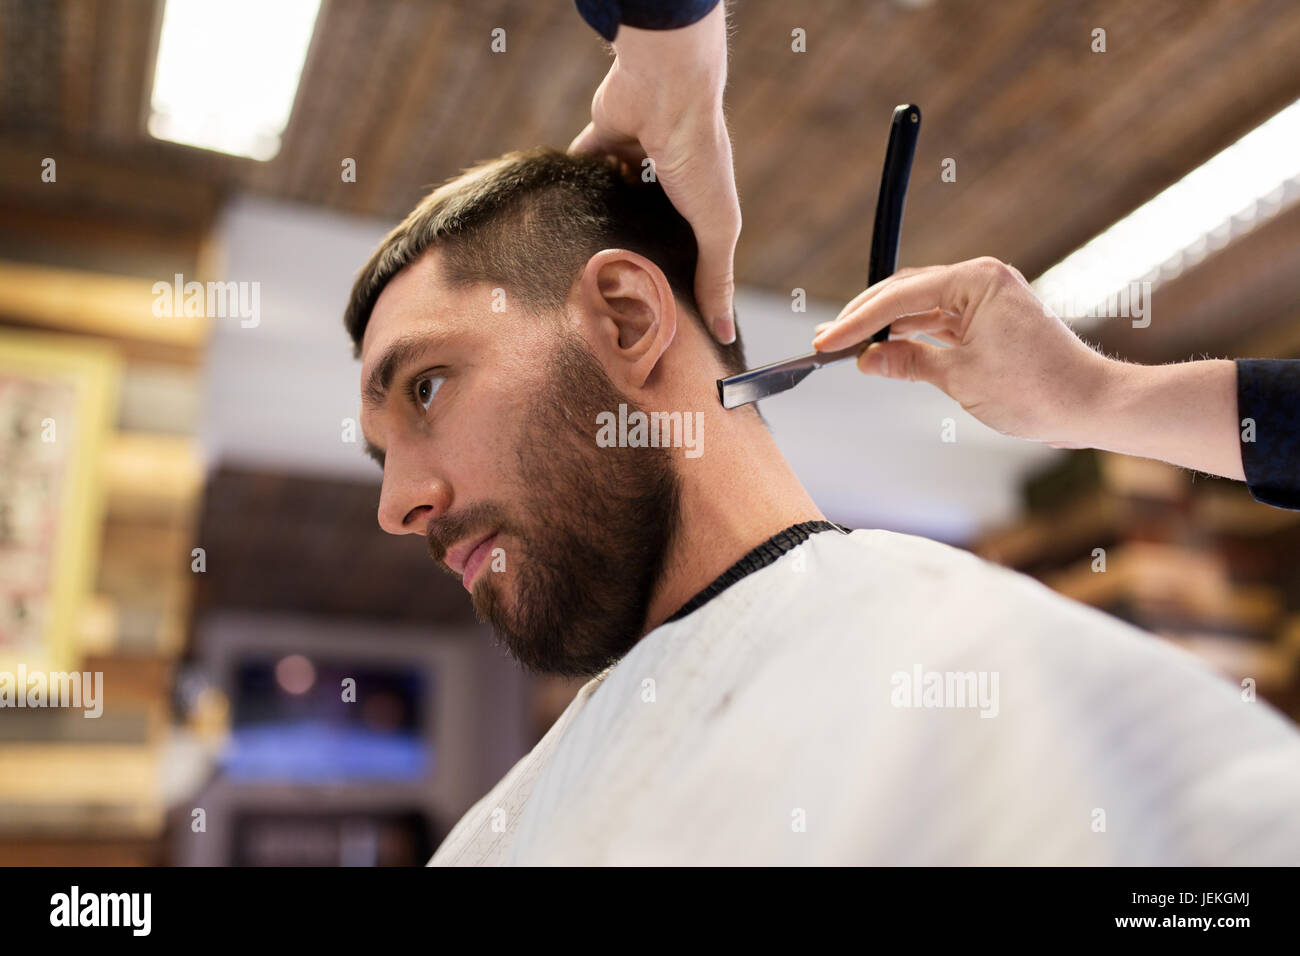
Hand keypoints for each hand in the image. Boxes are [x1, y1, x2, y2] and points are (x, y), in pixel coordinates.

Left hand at [569, 3, 738, 343]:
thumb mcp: (716, 225)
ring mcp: (634, 158)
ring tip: (577, 262)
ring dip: (600, 222)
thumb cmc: (698, 156)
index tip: (656, 311)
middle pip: (646, 227)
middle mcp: (667, 181)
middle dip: (632, 254)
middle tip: (608, 295)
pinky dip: (573, 185)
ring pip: (613, 199)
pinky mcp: (603, 139)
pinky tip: (555, 216)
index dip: (674, 276)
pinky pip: (584, 167)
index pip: (687, 248)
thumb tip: (724, 334)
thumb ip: (716, 276)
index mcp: (700, 200)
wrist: (664, 91)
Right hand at [811, 257, 1244, 478]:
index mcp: (976, 280)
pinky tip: (886, 351)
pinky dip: (912, 336)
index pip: (900, 297)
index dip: (858, 321)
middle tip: (829, 341)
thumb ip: (907, 362)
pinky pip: (940, 321)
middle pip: (906, 292)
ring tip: (849, 347)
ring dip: (886, 327)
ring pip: (920, 307)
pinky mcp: (991, 318)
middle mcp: (982, 279)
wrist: (1089, 406)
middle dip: (866, 318)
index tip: (828, 341)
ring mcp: (987, 297)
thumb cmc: (1037, 390)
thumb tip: (867, 359)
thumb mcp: (959, 378)